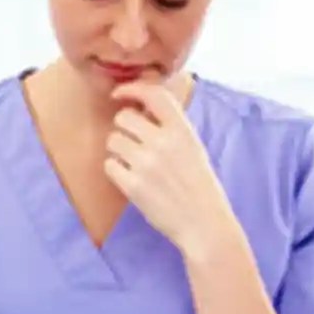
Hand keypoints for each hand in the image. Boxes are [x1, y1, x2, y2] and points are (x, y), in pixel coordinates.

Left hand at [104, 82, 239, 259]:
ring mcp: (146, 165)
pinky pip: (109, 165)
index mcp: (183, 131)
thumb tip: (142, 107)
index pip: (154, 95)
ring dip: (119, 150)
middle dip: (124, 128)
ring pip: (113, 141)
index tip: (120, 94)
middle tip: (133, 142)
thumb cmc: (200, 187)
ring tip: (134, 163)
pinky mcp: (133, 186)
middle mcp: (163, 143)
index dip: (132, 88)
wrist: (204, 225)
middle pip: (124, 118)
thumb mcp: (194, 148)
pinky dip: (116, 171)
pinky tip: (131, 178)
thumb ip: (172, 127)